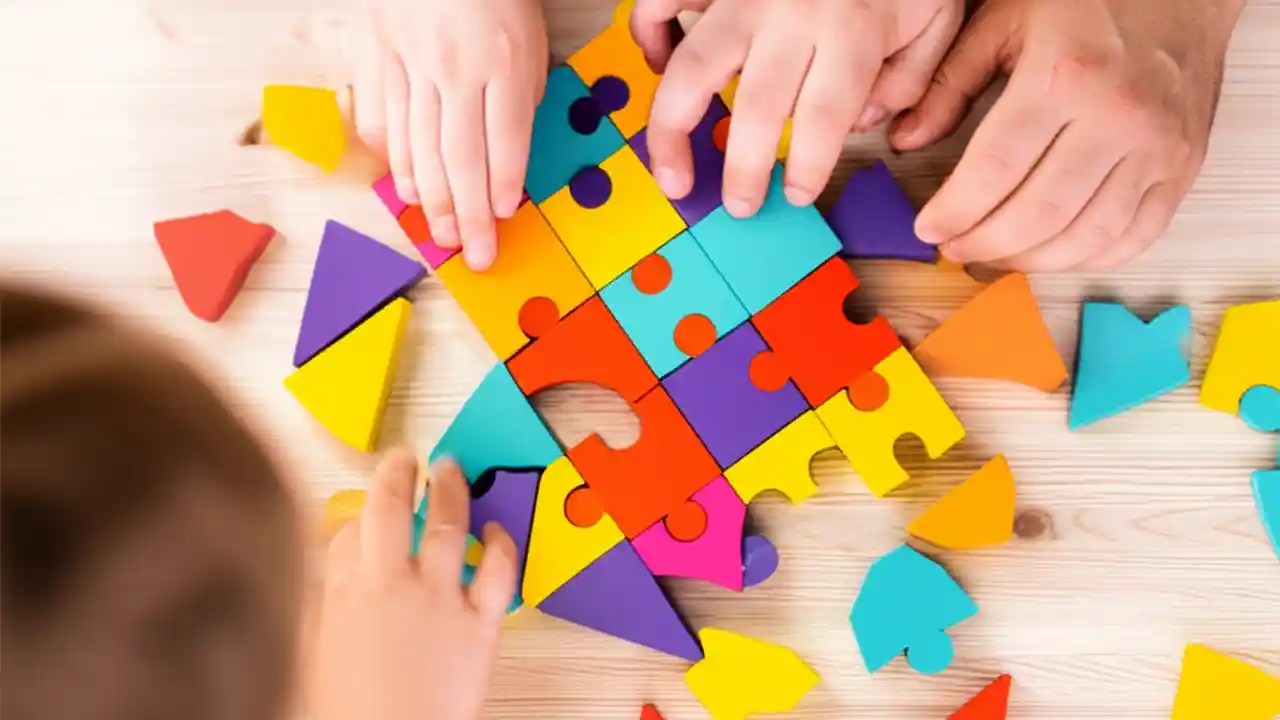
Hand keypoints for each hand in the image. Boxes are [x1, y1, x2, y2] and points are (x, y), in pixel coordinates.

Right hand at [310, 450, 516, 719]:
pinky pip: (497, 569)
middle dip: (396, 473)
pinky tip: (498, 528)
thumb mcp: (317, 659)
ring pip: (446, 523)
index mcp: (343, 595)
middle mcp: (390, 585)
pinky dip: (501, 543)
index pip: (347, 534)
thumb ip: (331, 614)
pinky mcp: (480, 623)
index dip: (358, 519)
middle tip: (404, 457)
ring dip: (449, 487)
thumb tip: (339, 589)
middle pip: (390, 507)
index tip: (365, 517)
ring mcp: (438, 599)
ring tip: (449, 468)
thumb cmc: (352, 716)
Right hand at [354, 0, 548, 269]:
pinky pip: (384, 118)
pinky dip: (395, 160)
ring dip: (432, 199)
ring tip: (440, 234)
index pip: (505, 138)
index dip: (503, 184)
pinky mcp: (378, 56)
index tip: (503, 218)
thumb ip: (521, 96)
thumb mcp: (528, 39)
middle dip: (468, 213)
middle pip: (460, 155)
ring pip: (419, 145)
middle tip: (474, 254)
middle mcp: (454, 66)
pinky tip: (407, 189)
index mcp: (502, 59)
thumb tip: (509, 160)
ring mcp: (410, 62)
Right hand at [632, 0, 962, 215]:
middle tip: (739, 204)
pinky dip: (649, 36)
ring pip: (692, 69)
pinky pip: (661, 4)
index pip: (824, 115)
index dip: (805, 166)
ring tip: (671, 172)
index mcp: (852, 28)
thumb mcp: (935, 15)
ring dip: (673, 130)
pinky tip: (660, 67)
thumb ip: (912, 76)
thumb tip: (865, 123)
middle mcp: (792, 14)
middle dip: (741, 169)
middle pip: (755, 106)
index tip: (795, 193)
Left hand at [892, 0, 1244, 270]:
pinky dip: (1088, 258)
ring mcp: (1158, 147)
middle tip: (953, 248)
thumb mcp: (1004, 21)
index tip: (928, 228)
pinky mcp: (1184, 166)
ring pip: (1086, 237)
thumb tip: (906, 140)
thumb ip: (950, 84)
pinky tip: (1052, 253)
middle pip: (1038, 215)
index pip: (995, 171)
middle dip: (984, 244)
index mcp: (1065, 76)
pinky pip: (1136, 237)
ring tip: (994, 255)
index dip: (954, 212)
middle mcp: (1118, 117)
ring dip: (1030, 261)